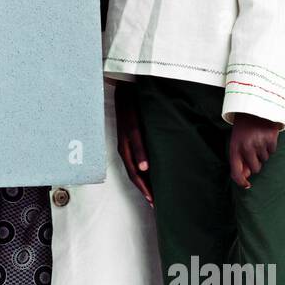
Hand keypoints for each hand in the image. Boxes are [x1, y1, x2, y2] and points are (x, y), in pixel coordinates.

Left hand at [114, 81, 151, 203]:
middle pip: (130, 170)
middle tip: (153, 204)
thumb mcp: (143, 125)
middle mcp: (123, 141)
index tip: (152, 202)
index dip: (141, 187)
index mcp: (127, 144)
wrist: (129, 80)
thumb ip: (149, 140)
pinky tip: (145, 167)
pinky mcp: (131, 120)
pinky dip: (140, 154)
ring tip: (150, 194)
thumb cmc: (138, 104)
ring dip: (140, 178)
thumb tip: (161, 155)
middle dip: (141, 188)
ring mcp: (125, 131)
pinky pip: (135, 140)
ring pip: (131, 159)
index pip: (133, 171)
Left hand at [229, 113, 280, 188]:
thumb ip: (240, 159)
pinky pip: (272, 151)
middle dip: (256, 162)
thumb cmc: (243, 129)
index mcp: (235, 148)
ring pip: (265, 159)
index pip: (236, 171)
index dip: (241, 181)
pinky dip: (270, 146)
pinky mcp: (270, 138)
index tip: (246, 185)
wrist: (253, 108)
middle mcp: (246, 147)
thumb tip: (246, 176)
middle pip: (255, 168)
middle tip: (254, 149)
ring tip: (258, 139)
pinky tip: (265, 136)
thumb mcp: (237, 142)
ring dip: (263, 152)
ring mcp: (259, 143)